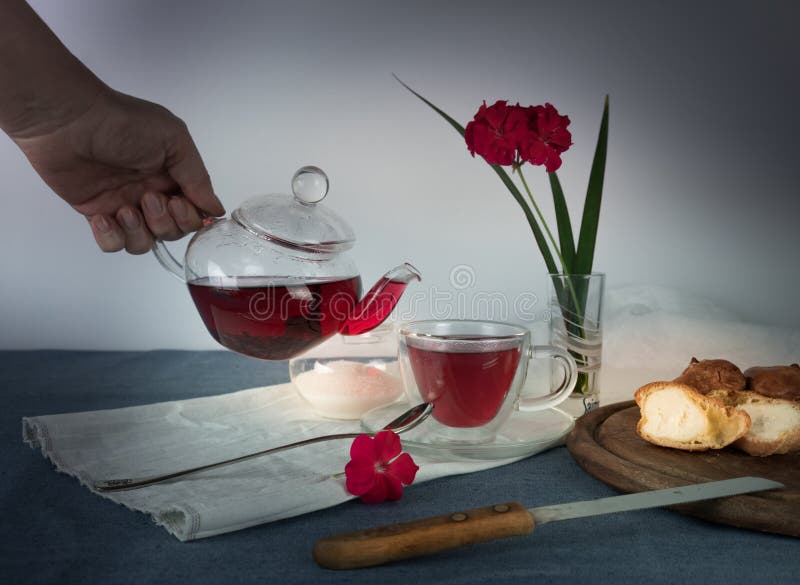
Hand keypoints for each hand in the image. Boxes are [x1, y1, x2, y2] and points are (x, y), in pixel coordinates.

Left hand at [12, 88, 224, 253]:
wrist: (67, 121)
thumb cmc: (122, 123)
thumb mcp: (174, 141)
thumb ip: (197, 178)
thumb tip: (215, 209)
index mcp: (173, 176)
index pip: (194, 213)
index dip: (190, 217)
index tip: (178, 202)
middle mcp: (151, 192)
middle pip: (172, 232)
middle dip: (164, 222)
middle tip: (147, 197)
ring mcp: (124, 205)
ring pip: (144, 243)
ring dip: (138, 232)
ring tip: (123, 209)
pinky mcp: (96, 214)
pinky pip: (113, 244)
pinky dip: (111, 236)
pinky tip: (102, 216)